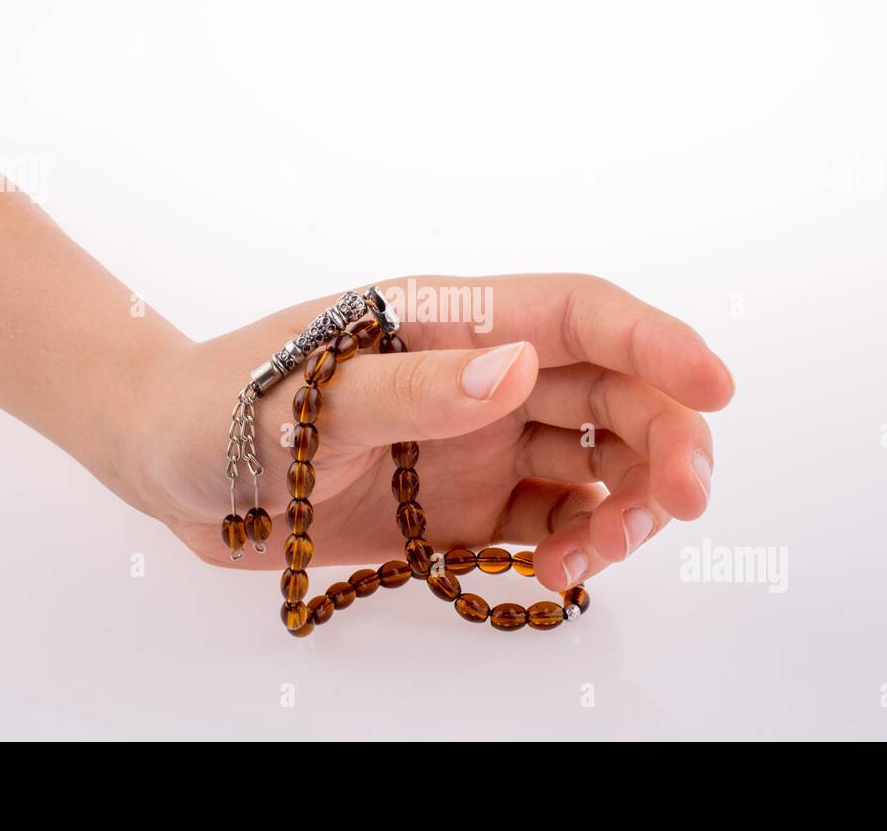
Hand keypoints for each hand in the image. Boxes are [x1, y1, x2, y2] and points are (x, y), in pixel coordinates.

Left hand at [118, 274, 733, 591]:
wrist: (170, 466)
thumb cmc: (222, 406)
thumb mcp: (309, 400)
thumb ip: (411, 388)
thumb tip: (522, 368)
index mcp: (453, 316)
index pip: (580, 312)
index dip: (657, 340)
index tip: (717, 386)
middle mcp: (482, 374)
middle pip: (612, 392)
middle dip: (663, 440)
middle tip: (683, 502)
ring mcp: (478, 441)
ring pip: (595, 462)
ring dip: (626, 506)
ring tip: (595, 558)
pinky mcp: (464, 505)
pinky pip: (549, 522)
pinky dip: (575, 548)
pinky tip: (558, 576)